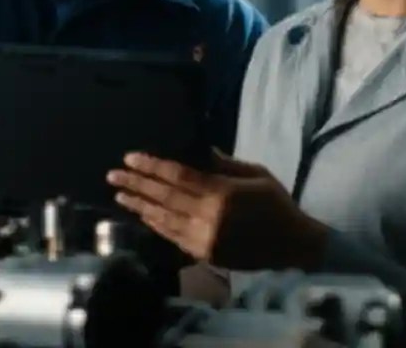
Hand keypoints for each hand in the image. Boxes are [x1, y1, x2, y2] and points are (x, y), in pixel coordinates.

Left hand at [107, 150, 327, 270]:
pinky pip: (173, 237)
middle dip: (136, 185)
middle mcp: (209, 217)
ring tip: (119, 196)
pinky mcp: (204, 254)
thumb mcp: (256, 175)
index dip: (152, 166)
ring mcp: (204, 239)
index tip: (130, 158)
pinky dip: (156, 226)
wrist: (293, 245)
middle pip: (164, 197)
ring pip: (163, 219)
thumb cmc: (276, 204)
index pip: (178, 176)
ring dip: (140, 207)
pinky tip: (144, 216)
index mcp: (222, 193)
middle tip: (113, 175)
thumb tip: (199, 150)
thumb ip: (225, 164)